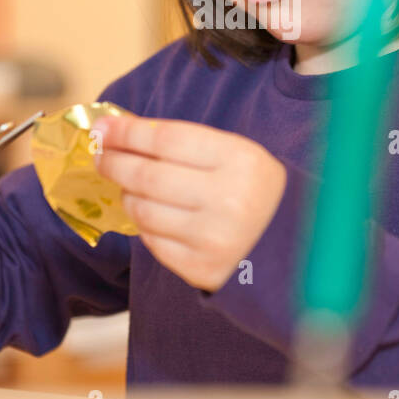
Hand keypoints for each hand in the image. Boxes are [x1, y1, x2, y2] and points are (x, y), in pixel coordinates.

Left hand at [93, 115, 285, 291]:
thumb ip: (183, 143)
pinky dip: (145, 225)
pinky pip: (153, 242)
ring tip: (130, 188)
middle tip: (101, 157)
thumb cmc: (257, 191)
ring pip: (144, 210)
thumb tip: (119, 129)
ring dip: (128, 196)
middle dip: (115, 162)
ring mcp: (214, 239)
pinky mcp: (202, 269)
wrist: (298, 247)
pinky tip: (151, 215)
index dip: (128, 133)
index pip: (166, 140)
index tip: (102, 128)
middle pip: (148, 175)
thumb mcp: (235, 155)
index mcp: (241, 160)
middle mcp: (229, 200)